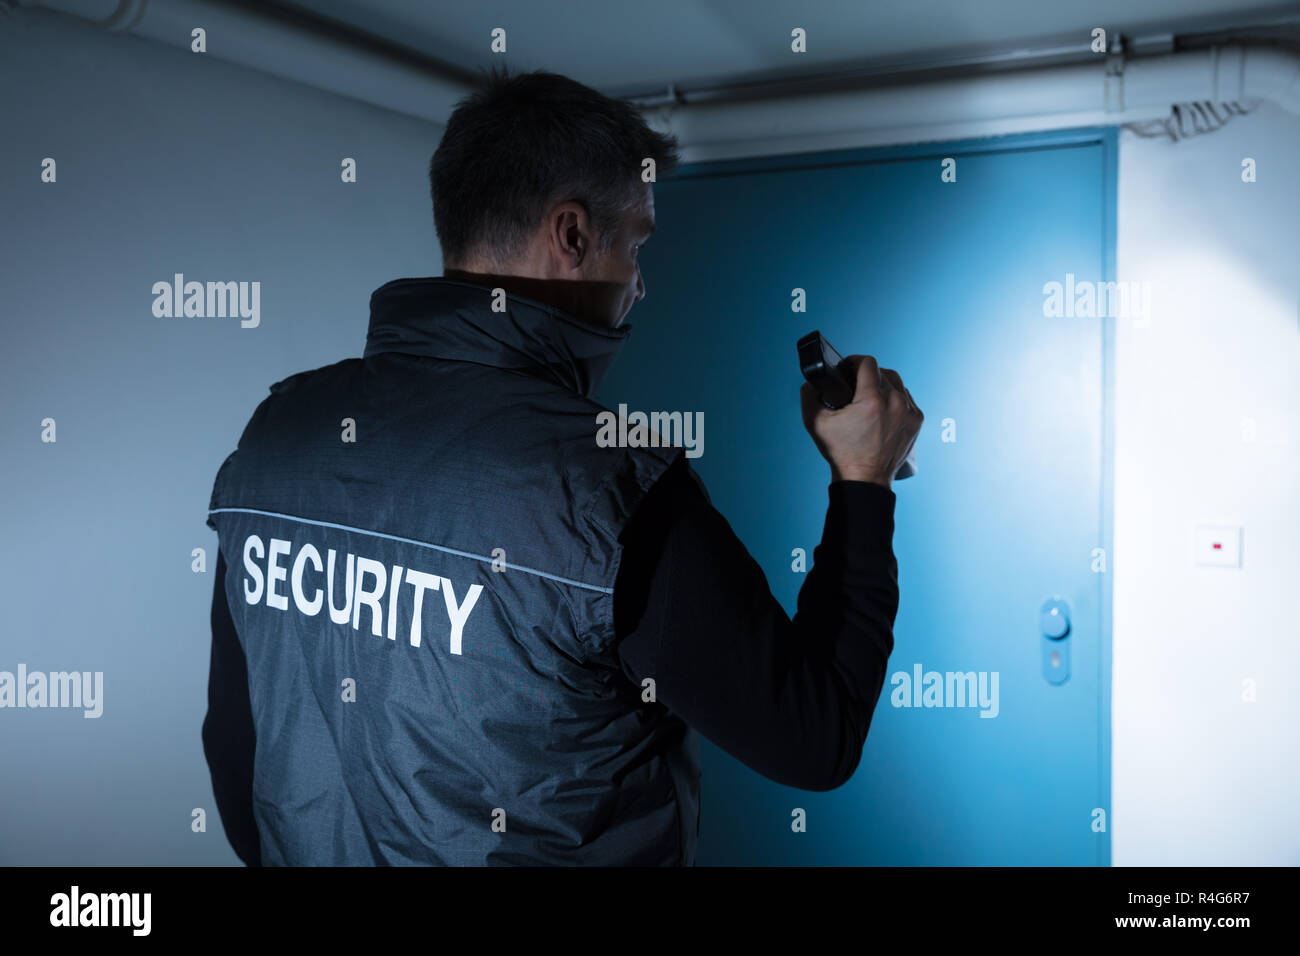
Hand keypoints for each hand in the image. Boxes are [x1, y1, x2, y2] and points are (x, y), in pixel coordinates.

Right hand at [800, 355, 922, 488]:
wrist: (865, 479)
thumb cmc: (842, 454)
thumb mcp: (816, 423)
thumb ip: (809, 396)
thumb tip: (811, 383)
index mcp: (872, 400)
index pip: (867, 363)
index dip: (854, 361)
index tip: (847, 368)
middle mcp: (895, 403)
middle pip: (882, 371)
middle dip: (867, 374)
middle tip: (855, 384)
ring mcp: (909, 411)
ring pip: (897, 382)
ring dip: (883, 384)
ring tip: (869, 395)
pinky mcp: (917, 420)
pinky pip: (906, 397)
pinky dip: (894, 398)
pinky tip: (883, 408)